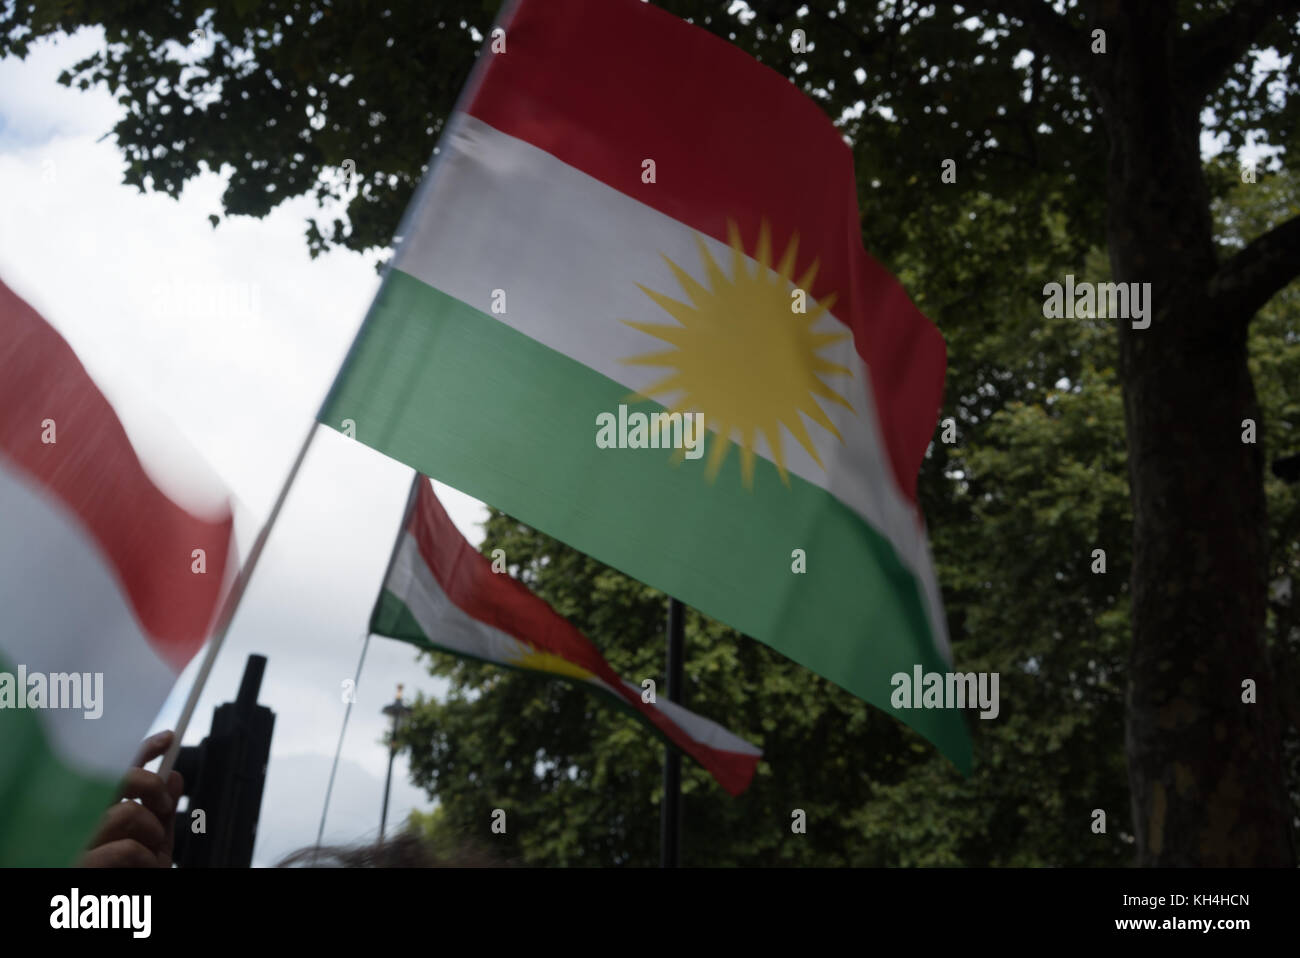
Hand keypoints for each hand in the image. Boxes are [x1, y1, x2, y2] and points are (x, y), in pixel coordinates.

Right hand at [80, 730, 183, 866]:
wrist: (116, 910)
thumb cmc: (129, 875)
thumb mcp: (151, 844)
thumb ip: (161, 811)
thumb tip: (175, 775)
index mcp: (92, 810)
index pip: (112, 768)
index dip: (141, 749)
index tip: (168, 738)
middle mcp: (76, 820)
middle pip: (117, 780)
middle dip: (153, 786)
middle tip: (167, 806)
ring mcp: (74, 840)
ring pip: (126, 812)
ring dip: (152, 830)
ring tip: (151, 851)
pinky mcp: (78, 864)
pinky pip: (125, 848)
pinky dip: (146, 857)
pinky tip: (145, 867)